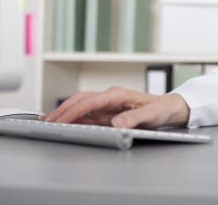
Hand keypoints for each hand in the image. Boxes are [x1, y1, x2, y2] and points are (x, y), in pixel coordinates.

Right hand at [41, 86, 190, 128]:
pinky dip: (74, 117)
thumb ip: (134, 118)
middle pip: (81, 100)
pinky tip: (65, 123)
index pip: (90, 102)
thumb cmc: (161, 109)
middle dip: (63, 110)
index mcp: (117, 94)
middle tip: (47, 121)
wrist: (169, 108)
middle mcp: (110, 97)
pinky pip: (88, 113)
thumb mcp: (151, 115)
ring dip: (66, 112)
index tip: (61, 120)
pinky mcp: (109, 111)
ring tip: (49, 121)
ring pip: (81, 105)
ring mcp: (108, 104)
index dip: (73, 112)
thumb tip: (116, 123)